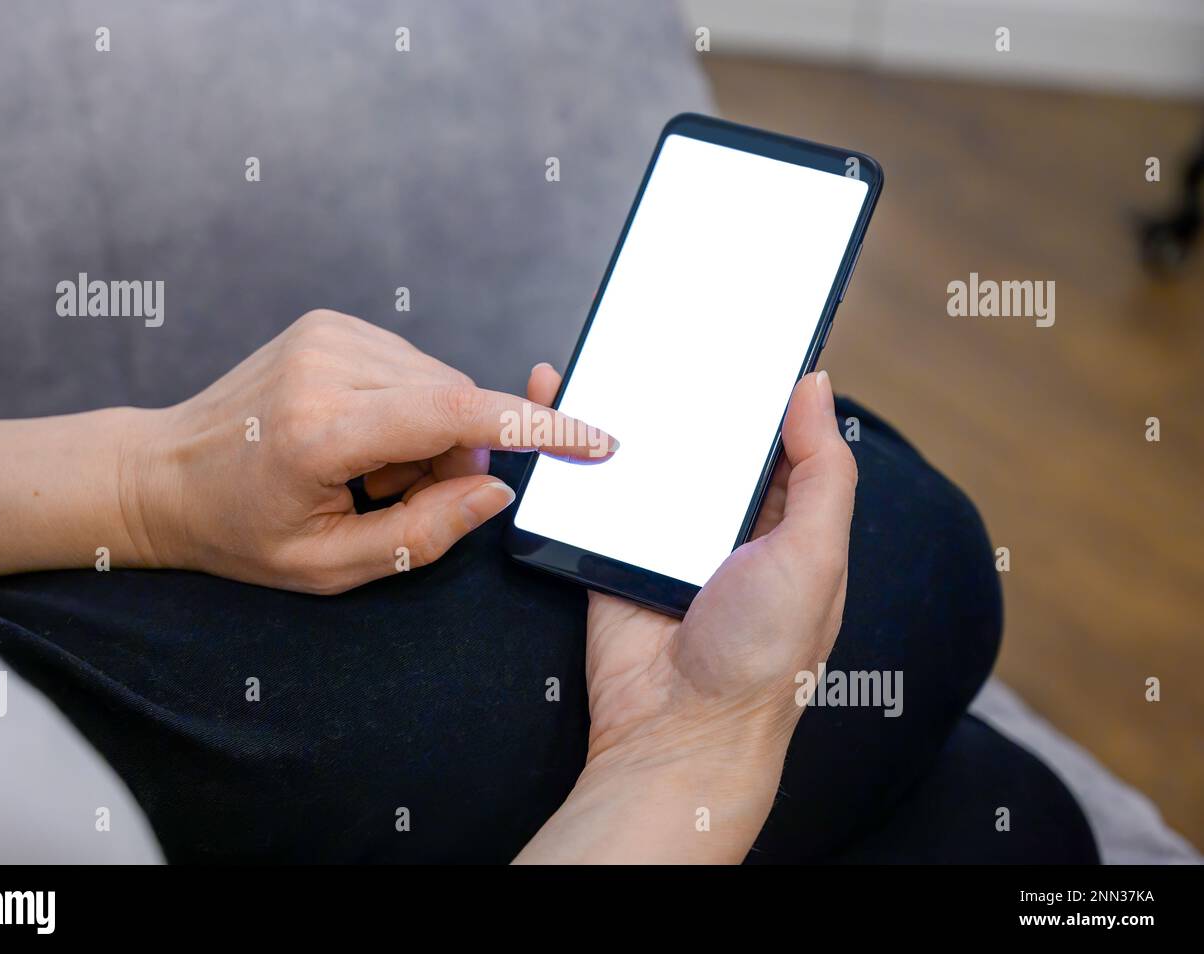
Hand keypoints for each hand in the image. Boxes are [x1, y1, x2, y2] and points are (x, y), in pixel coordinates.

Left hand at [121, 311, 615, 592]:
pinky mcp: (330, 323)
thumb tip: (498, 492)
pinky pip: (415, 368)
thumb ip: (424, 533)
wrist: (162, 474)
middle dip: (459, 456)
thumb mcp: (330, 566)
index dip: (535, 428)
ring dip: (432, 433)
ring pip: (441, 383)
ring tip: (368, 470)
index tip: (594, 441)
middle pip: (455, 401)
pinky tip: (361, 437)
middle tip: (402, 496)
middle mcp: (325, 367)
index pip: (454, 414)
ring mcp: (327, 335)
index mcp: (318, 432)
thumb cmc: (240, 531)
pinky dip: (409, 409)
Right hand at [516, 362, 855, 862]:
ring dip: (623, 405)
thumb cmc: (763, 655)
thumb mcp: (815, 555)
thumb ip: (823, 471)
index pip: (773, 437)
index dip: (759, 386)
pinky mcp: (607, 550)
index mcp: (783, 522)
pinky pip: (588, 489)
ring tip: (607, 343)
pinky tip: (557, 398)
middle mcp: (722, 526)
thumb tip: (816, 385)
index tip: (741, 327)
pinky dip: (571, 448)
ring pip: (641, 455)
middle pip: (700, 438)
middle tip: (663, 320)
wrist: (678, 730)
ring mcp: (661, 536)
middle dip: (681, 386)